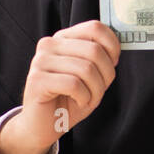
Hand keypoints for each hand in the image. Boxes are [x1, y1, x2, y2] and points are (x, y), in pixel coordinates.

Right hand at [0, 20, 119, 153]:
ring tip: (88, 99)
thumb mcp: (90, 75)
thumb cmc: (67, 100)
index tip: (113, 63)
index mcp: (63, 38)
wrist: (42, 126)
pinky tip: (78, 102)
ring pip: (86, 68)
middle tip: (99, 90)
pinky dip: (84, 97)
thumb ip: (100, 57)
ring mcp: (41, 61)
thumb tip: (116, 50)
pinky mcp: (37, 79)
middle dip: (106, 75)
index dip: (112, 46)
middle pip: (94, 50)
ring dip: (95, 90)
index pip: (95, 28)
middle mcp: (49, 45)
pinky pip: (74, 84)